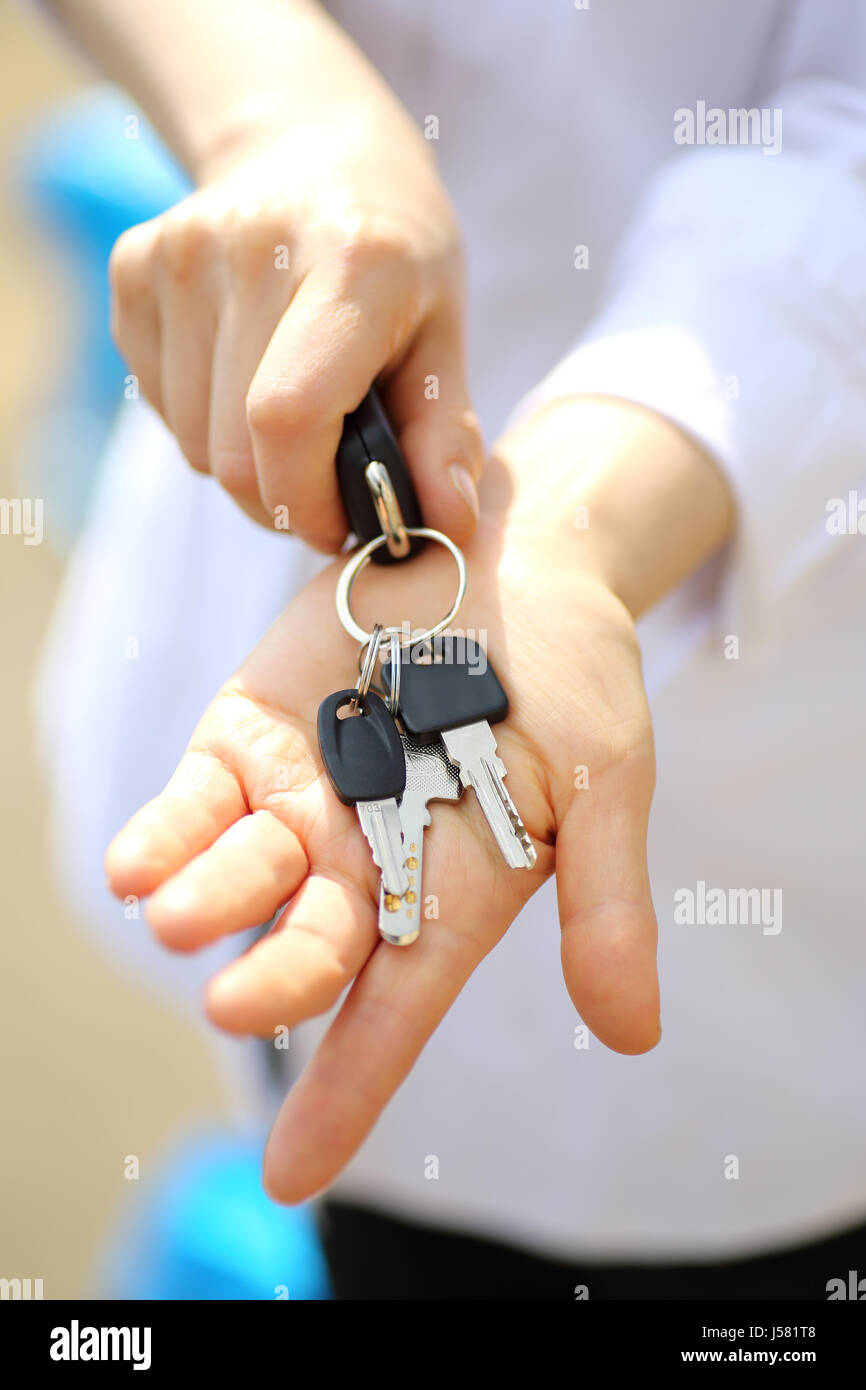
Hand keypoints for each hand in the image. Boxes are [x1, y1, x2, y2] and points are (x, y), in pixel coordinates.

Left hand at [104, 399, 698, 1203]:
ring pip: (240, 879)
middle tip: (239, 1003)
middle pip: (310, 950)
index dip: (347, 1092)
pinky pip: (196, 801)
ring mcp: (304, 801)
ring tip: (174, 913)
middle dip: (276, 981)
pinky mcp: (251, 738)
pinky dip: (166, 834)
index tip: (292, 1173)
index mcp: (453, 893)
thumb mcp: (608, 785)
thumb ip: (606, 903)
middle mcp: (368, 863)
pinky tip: (138, 864)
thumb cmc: (576, 676)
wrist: (516, 554)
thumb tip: (635, 1035)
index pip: (396, 1012)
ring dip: (205, 904)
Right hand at [109, 97, 481, 546]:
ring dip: (242, 464)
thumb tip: (449, 524)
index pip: (287, 417)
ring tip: (290, 418)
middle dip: (280, 499)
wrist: (312, 148)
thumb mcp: (444, 336)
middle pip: (233, 453)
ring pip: (192, 443)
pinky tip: (242, 377)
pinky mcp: (133, 269)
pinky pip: (160, 407)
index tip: (337, 521)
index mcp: (351, 264)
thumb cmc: (394, 261)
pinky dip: (203, 423)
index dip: (305, 499)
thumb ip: (445, 434)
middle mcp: (252, 247)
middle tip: (322, 482)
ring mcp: (179, 253)